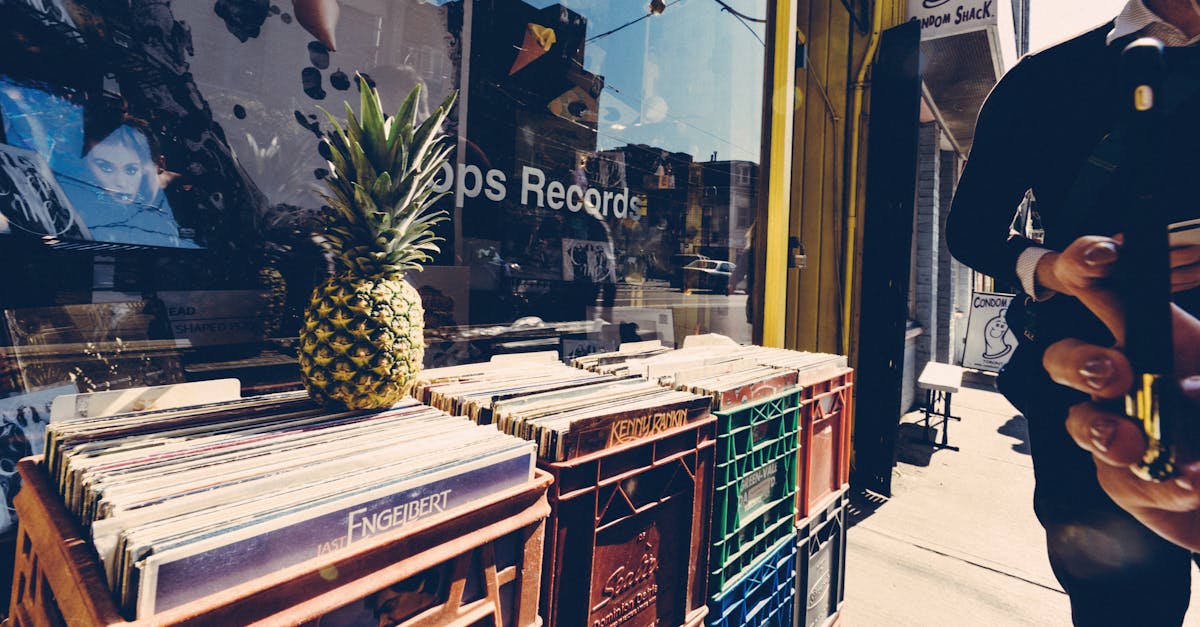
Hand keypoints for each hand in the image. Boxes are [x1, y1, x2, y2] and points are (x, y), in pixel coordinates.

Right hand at [1042, 236, 1199, 549]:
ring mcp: (1115, 427)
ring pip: (1079, 421)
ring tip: (1136, 444)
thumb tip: (1183, 386)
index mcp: (1149, 332)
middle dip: (1078, 361)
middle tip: (1113, 374)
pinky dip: (1153, 482)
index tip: (1101, 260)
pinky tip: (1187, 482)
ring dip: (1101, 430)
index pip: (1094, 287)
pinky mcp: (1121, 478)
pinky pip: (1118, 478)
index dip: (1080, 265)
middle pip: (1062, 355)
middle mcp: (1121, 375)